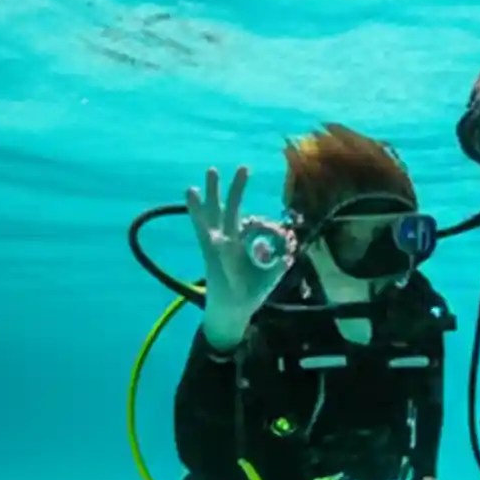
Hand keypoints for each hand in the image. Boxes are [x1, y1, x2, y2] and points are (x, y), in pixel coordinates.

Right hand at [186, 166, 295, 336]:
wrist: (234, 311)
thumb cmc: (249, 293)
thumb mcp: (271, 275)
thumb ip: (279, 262)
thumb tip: (289, 252)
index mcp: (241, 244)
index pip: (253, 224)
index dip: (270, 227)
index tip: (285, 237)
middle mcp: (228, 239)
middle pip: (231, 209)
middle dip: (237, 189)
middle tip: (244, 167)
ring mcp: (218, 243)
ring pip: (215, 212)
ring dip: (213, 192)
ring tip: (212, 170)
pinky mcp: (210, 249)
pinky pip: (201, 227)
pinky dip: (196, 210)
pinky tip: (190, 192)